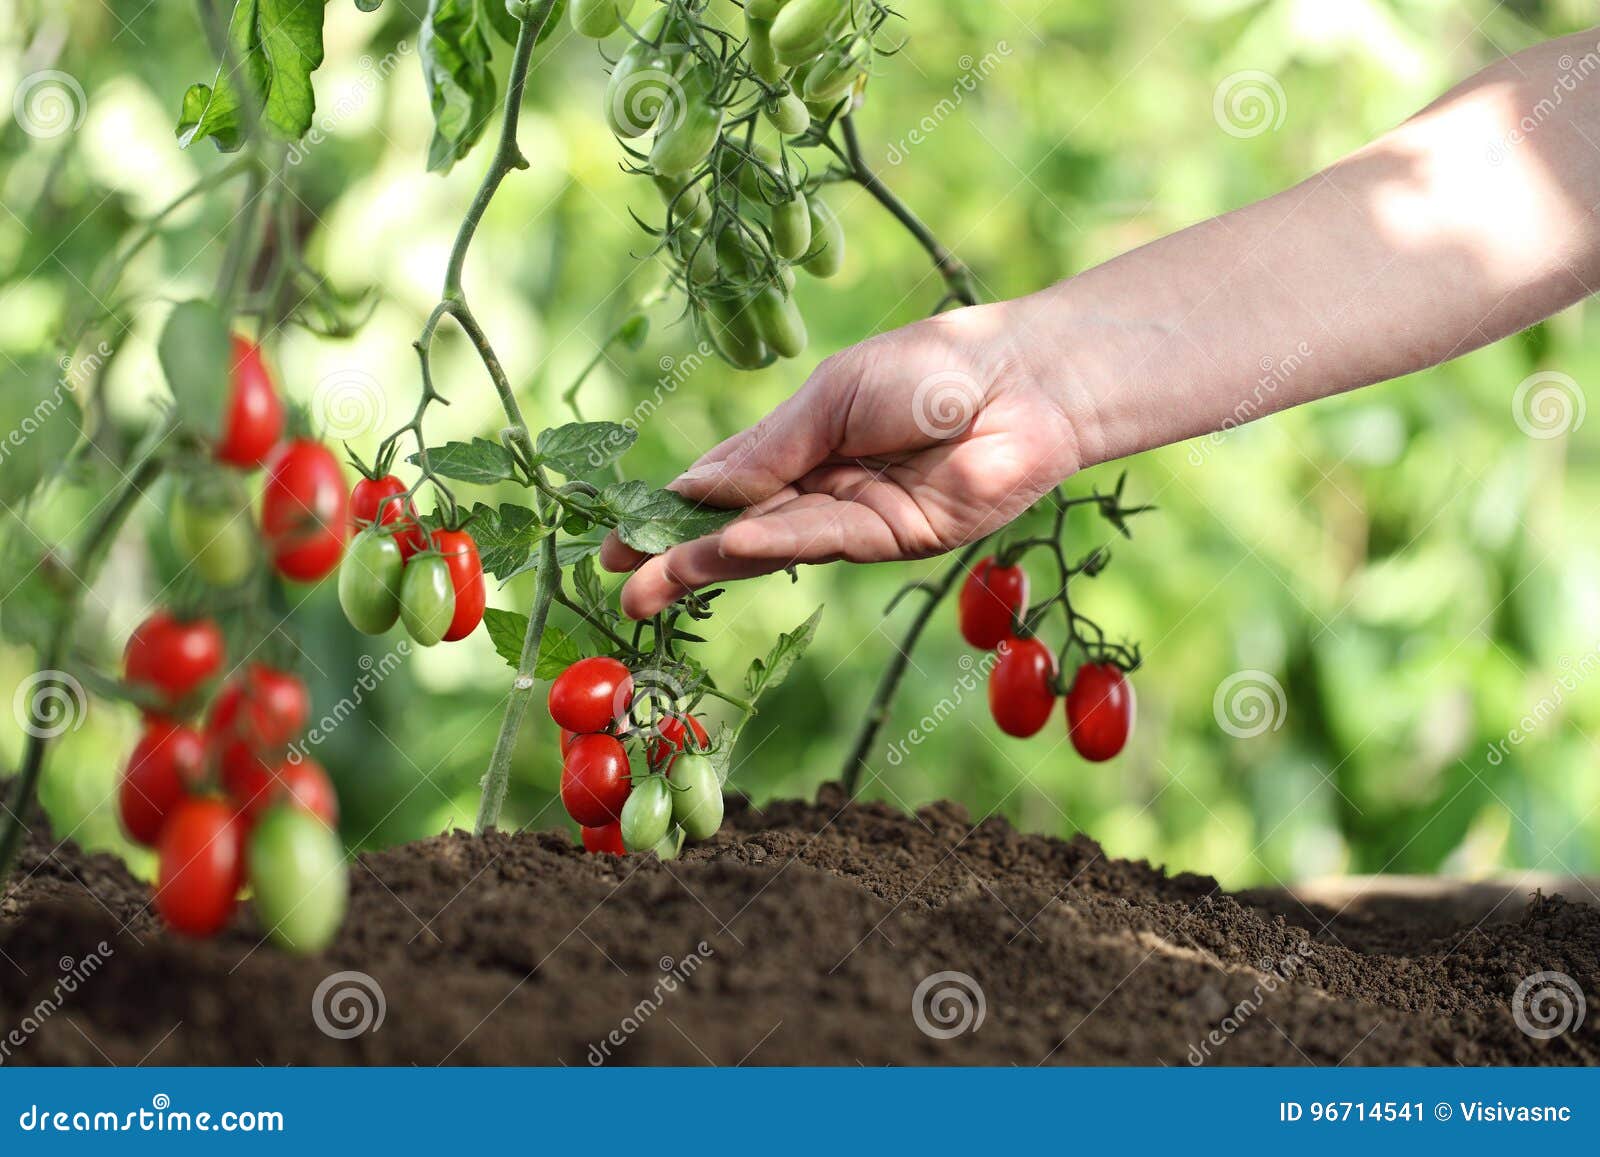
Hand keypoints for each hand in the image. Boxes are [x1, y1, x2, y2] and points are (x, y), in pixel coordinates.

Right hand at [600, 302, 1084, 617]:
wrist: (1023, 380)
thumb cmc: (931, 367)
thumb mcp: (833, 395)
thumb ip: (770, 448)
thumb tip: (694, 490)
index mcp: (801, 444)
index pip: (723, 488)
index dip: (671, 512)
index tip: (619, 539)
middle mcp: (821, 488)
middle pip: (737, 530)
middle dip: (678, 558)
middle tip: (621, 588)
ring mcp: (856, 518)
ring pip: (772, 545)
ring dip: (710, 563)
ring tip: (652, 581)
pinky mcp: (895, 540)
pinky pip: (823, 541)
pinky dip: (774, 542)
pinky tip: (727, 545)